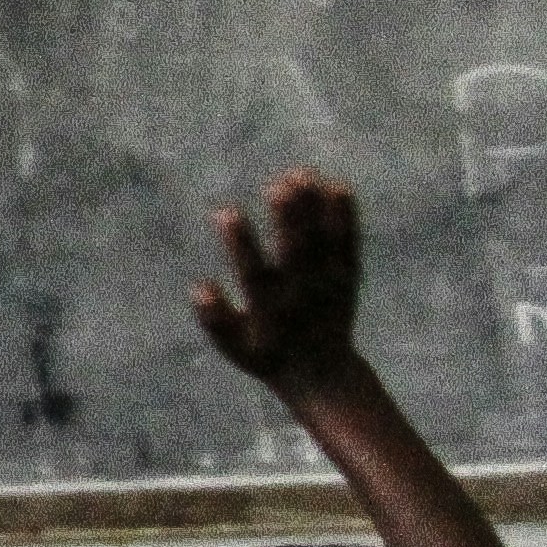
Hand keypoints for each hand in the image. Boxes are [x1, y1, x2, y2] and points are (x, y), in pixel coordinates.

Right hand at [196, 169, 365, 403]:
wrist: (322, 373)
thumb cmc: (268, 356)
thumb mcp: (234, 349)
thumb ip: (215, 320)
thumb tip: (199, 287)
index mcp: (270, 310)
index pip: (254, 273)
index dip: (240, 243)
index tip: (225, 212)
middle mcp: (302, 294)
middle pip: (296, 252)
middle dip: (288, 218)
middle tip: (277, 184)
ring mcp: (329, 283)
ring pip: (324, 242)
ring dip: (314, 207)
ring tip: (301, 173)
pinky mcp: (347, 276)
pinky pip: (348, 243)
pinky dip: (345, 216)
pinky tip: (337, 186)